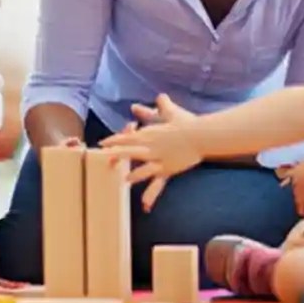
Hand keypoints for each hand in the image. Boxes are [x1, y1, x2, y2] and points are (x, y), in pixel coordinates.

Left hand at [99, 94, 200, 210]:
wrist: (201, 135)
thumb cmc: (187, 123)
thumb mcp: (172, 112)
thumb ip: (162, 105)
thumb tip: (160, 96)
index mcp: (148, 133)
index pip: (126, 137)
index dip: (113, 141)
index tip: (102, 144)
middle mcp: (150, 147)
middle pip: (127, 153)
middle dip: (115, 157)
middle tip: (105, 161)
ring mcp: (158, 160)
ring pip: (139, 170)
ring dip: (131, 176)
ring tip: (123, 180)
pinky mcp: (167, 170)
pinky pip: (157, 185)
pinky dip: (151, 196)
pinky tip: (144, 206)